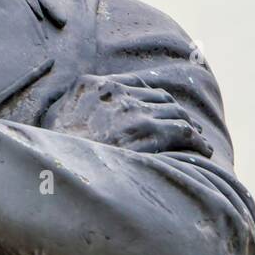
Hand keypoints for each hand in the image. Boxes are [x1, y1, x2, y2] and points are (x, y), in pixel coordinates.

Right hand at [43, 72, 213, 157]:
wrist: (56, 170)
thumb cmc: (52, 154)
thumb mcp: (55, 120)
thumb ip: (73, 107)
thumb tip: (82, 114)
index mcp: (92, 85)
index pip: (134, 84)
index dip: (151, 98)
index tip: (159, 109)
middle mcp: (115, 92)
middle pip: (158, 97)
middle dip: (172, 113)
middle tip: (185, 128)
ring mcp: (133, 111)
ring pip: (175, 112)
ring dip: (188, 127)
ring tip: (196, 140)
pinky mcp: (149, 132)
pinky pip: (183, 130)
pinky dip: (196, 140)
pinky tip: (202, 150)